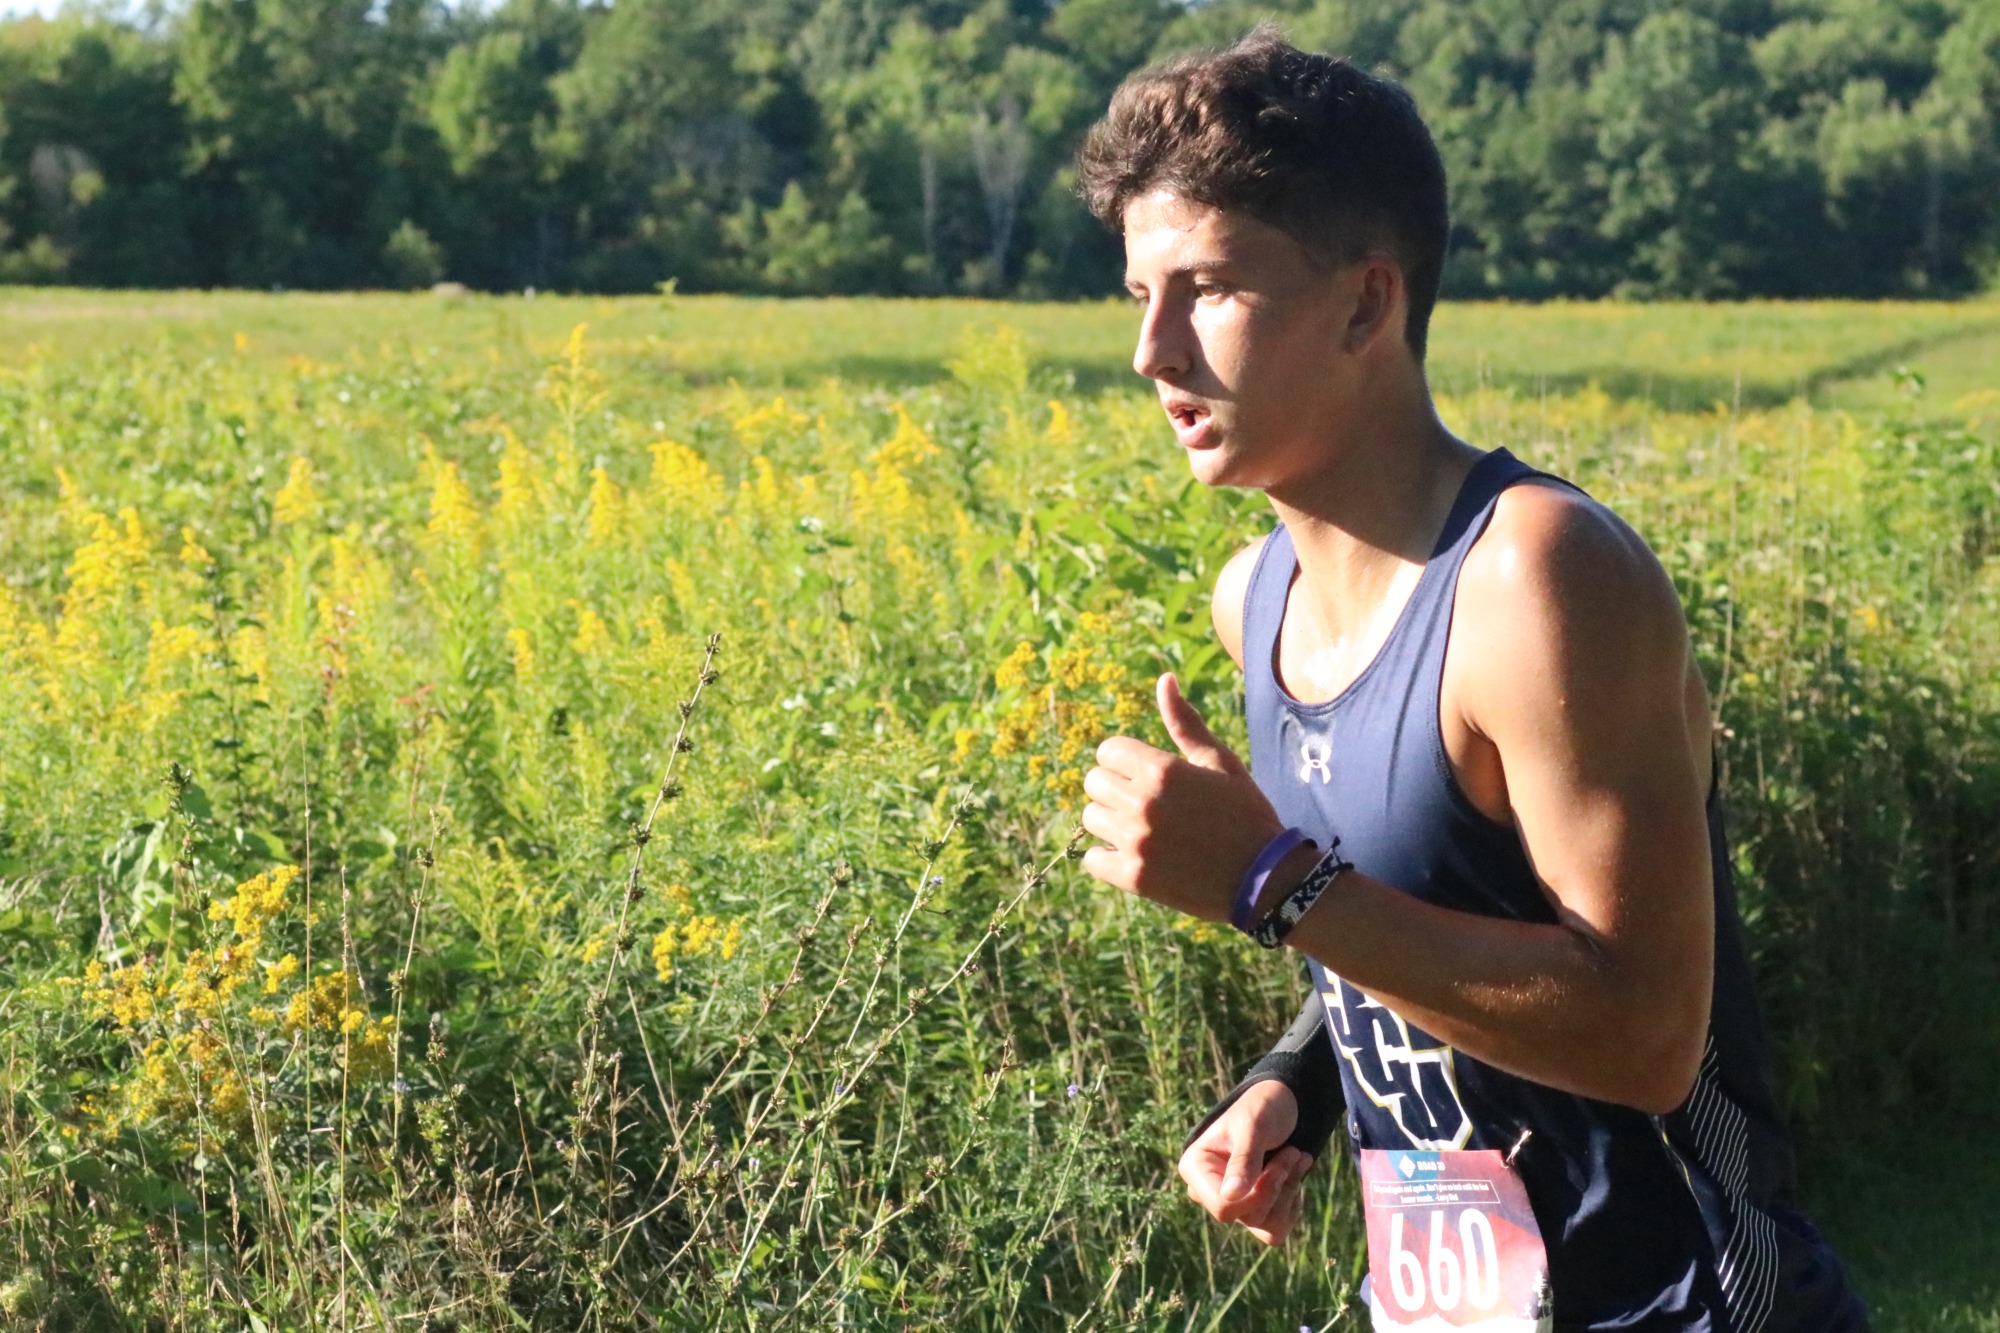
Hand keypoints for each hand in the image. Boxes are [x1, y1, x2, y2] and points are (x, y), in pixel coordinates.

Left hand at [1079, 672, 1284, 920]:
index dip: (1125, 761)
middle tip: (1145, 804)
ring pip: (1091, 818)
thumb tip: (1164, 679)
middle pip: (1093, 782)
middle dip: (1114, 788)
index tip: (1145, 776)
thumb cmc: (1244, 813)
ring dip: (1111, 822)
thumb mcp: (1219, 761)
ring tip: (1143, 830)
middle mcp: (1143, 802)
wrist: (1265, 878)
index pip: (1108, 751)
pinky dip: (1108, 858)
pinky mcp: (1133, 876)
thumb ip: (1184, 722)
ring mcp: (1136, 841)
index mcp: (1162, 769)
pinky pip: (1092, 860)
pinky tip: (1136, 855)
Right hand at [1178, 1080, 1314, 1245]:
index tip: (1282, 1161)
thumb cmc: (1263, 1107)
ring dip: (1288, 1192)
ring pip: (1265, 1226)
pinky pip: (1275, 1230)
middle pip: (1246, 1217)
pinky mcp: (1254, 1209)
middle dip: (1277, 1187)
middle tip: (1294, 1152)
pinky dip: (1292, 1204)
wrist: (1285, 1104)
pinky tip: (1296, 1175)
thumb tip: (1230, 1196)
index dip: (1257, 1193)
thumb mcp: (1254, 1126)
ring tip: (1298, 1158)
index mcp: (1196, 1167)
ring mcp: (1232, 1202)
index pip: (1222, 1206)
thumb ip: (1244, 1159)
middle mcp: (1208, 1190)